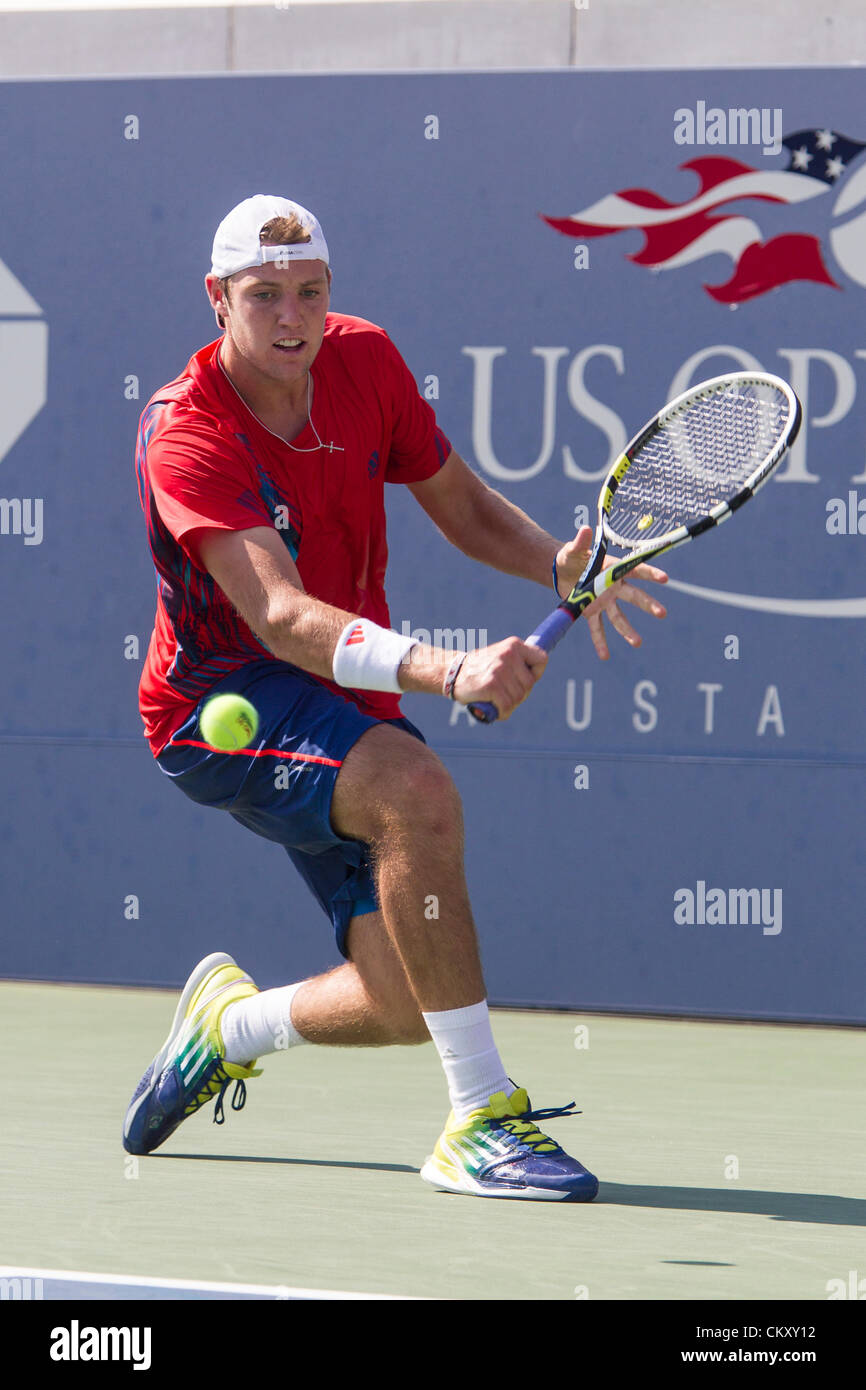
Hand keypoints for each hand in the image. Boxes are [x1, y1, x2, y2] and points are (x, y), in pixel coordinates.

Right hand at [453, 636, 547, 719]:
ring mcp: (500, 670)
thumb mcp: (500, 655)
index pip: (541, 659)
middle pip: (529, 684)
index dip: (535, 673)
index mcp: (514, 645)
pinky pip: (507, 706)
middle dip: (519, 694)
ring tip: (496, 701)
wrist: (451, 672)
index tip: (522, 678)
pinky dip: (502, 713)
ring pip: (518, 698)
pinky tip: (494, 710)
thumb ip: (518, 662)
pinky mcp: (491, 685)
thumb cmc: (479, 668)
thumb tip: (536, 674)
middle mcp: (508, 655)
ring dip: (509, 705)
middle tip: (504, 694)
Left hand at [554, 525, 667, 660]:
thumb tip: (585, 530)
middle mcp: (613, 587)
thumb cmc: (570, 557)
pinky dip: (600, 642)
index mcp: (613, 569)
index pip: (636, 570)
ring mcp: (604, 601)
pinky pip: (597, 628)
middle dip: (648, 605)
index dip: (650, 574)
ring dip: (628, 630)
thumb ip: (580, 542)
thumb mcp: (572, 550)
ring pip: (618, 617)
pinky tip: (605, 655)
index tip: (665, 579)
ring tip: (637, 643)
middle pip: (634, 596)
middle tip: (662, 613)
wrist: (560, 571)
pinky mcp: (591, 612)